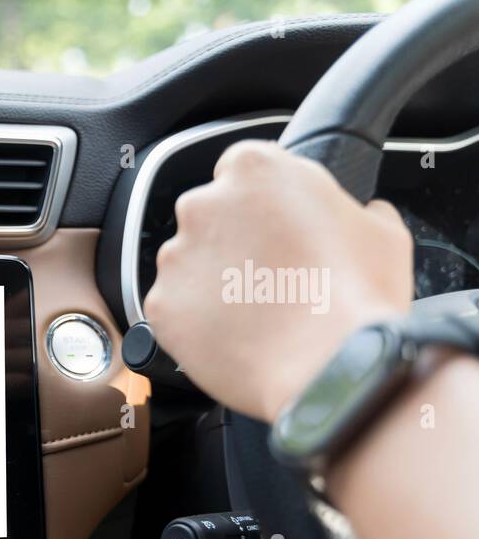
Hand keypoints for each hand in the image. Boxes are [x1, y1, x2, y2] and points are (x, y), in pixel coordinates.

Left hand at [143, 140, 414, 421]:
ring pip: (188, 263)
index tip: (271, 226)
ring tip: (254, 310)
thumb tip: (360, 214)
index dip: (259, 202)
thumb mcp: (379, 231)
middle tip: (267, 274)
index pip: (241, 170)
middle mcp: (203, 205)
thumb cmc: (356, 299)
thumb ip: (354, 209)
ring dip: (212, 281)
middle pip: (209, 215)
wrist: (327, 368)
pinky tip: (233, 334)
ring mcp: (176, 257)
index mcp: (255, 169)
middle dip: (232, 241)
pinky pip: (174, 308)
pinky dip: (196, 321)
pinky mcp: (160, 305)